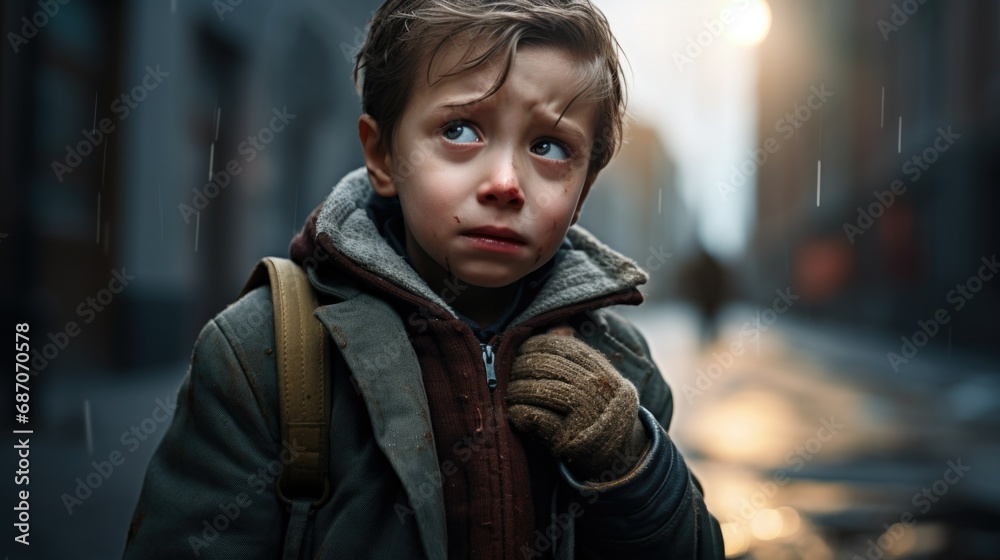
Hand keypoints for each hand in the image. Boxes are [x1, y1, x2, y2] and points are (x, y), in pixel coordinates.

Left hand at [506, 328, 648, 480]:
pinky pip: (536, 418)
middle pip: (544, 366)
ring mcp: (584, 410)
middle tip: (508, 374)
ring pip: (538, 390)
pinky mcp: (571, 436)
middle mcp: (593, 386)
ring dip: (517, 391)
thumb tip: (558, 328)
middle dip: (520, 368)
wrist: (621, 450)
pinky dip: (520, 413)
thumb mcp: (597, 377)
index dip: (532, 347)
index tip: (520, 352)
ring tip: (509, 394)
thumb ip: (577, 355)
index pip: (557, 346)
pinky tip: (514, 412)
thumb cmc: (600, 408)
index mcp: (598, 367)